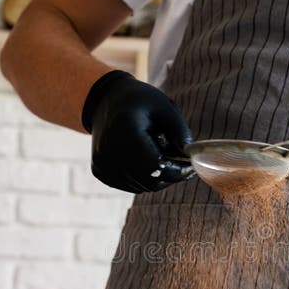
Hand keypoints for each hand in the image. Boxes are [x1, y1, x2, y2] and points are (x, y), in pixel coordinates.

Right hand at [82, 70, 193, 192]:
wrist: (105, 102)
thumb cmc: (139, 102)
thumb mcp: (164, 107)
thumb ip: (179, 130)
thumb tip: (189, 156)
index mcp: (125, 131)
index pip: (156, 166)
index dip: (176, 171)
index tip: (189, 166)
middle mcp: (109, 151)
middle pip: (149, 180)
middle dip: (169, 175)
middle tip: (178, 162)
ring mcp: (102, 164)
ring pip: (142, 186)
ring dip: (156, 177)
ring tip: (158, 154)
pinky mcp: (99, 172)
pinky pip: (131, 185)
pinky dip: (143, 178)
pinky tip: (143, 158)